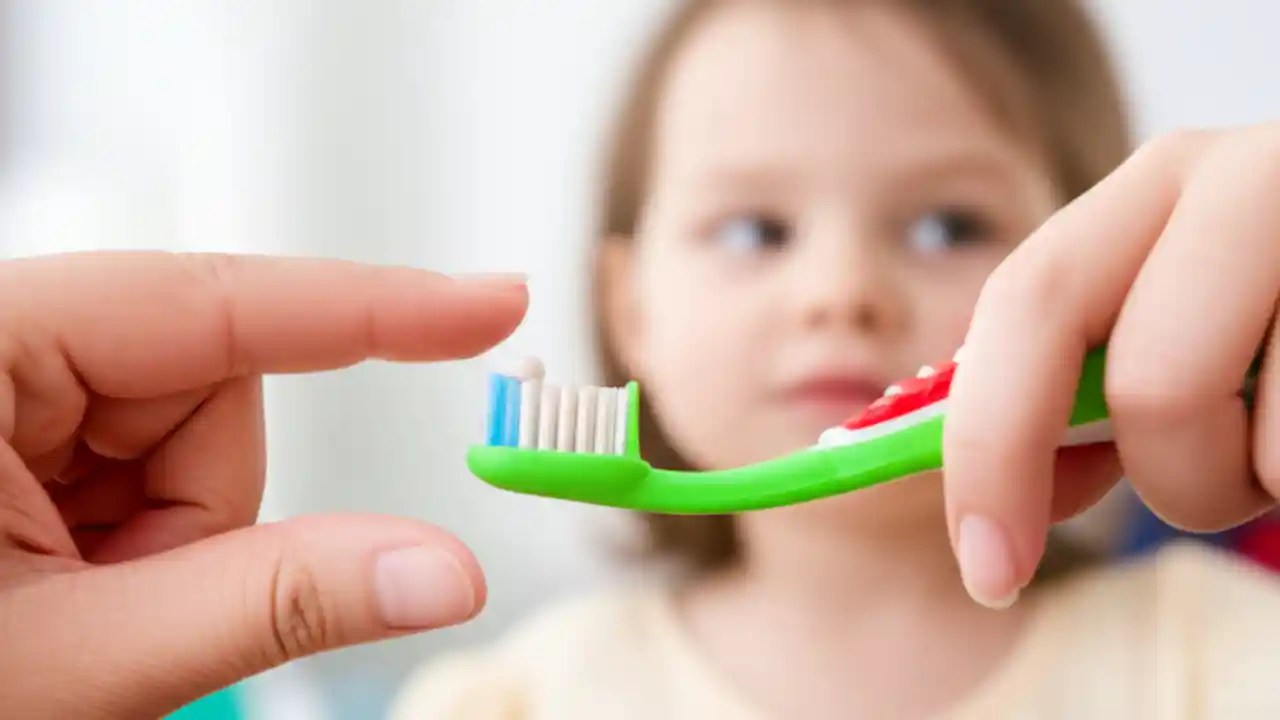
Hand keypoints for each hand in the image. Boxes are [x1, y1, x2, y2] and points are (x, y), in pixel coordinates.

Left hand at [0, 251, 526, 717]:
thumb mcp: (79, 659)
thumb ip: (272, 603)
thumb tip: (445, 570)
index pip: (218, 301)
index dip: (376, 307)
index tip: (492, 304)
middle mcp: (2, 347)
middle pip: (209, 381)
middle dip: (201, 503)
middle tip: (132, 594)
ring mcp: (13, 388)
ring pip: (188, 431)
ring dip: (169, 529)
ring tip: (82, 602)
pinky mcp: (24, 434)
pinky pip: (150, 460)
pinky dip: (146, 532)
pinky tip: (70, 581)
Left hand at [945, 123, 1279, 607]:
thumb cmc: (1275, 313)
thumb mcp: (1184, 316)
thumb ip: (1093, 387)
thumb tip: (1014, 499)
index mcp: (1158, 182)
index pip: (1025, 303)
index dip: (987, 447)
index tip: (987, 569)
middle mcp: (1247, 178)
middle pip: (1152, 384)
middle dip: (1164, 477)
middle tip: (1198, 497)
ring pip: (1261, 448)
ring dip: (1260, 483)